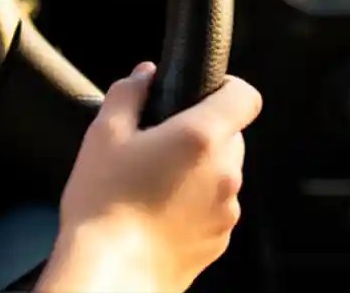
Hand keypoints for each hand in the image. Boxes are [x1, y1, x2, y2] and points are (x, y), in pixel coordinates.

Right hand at [37, 63, 262, 292]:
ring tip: (154, 183)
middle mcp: (224, 172)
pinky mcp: (219, 239)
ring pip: (222, 174)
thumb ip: (128, 94)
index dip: (228, 88)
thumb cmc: (103, 205)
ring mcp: (225, 209)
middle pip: (231, 135)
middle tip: (161, 143)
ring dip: (199, 171)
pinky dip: (196, 204)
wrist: (110, 274)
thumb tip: (144, 75)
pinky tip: (159, 212)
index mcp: (201, 137)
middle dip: (203, 133)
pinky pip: (215, 208)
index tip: (206, 92)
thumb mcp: (104, 135)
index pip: (246, 96)